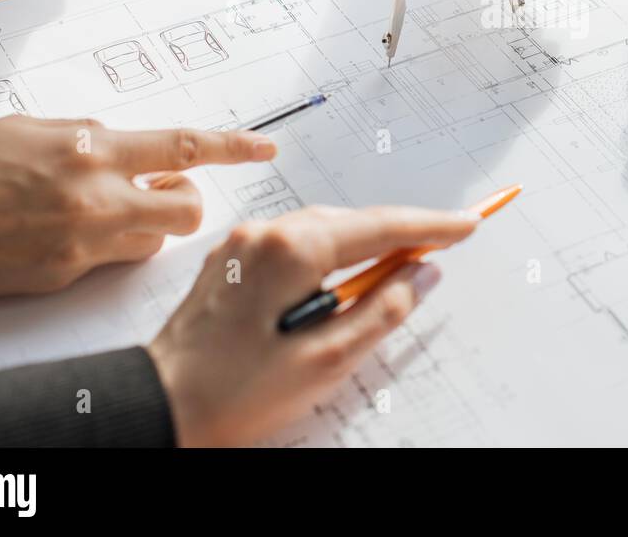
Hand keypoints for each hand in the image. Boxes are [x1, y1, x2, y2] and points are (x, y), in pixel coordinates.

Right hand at [0, 117, 274, 295]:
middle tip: (160, 189)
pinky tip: (58, 231)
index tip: (266, 148)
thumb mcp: (27, 129)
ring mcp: (81, 245)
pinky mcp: (63, 278)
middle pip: (188, 210)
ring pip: (152, 241)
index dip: (233, 147)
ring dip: (144, 224)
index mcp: (87, 152)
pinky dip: (101, 245)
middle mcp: (94, 200)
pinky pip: (107, 261)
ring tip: (101, 209)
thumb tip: (121, 145)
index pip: (182, 148)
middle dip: (184, 199)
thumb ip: (86, 138)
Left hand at [147, 204, 477, 446]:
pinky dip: (329, 258)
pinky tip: (342, 283)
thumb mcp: (327, 359)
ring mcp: (244, 244)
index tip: (468, 222)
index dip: (431, 225)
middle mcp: (266, 232)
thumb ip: (382, 311)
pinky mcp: (233, 261)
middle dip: (399, 233)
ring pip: (323, 232)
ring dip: (363, 248)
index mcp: (292, 249)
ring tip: (396, 271)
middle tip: (444, 243)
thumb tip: (420, 274)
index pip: (381, 227)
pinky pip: (296, 245)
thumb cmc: (235, 390)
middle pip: (352, 222)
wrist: (158, 405)